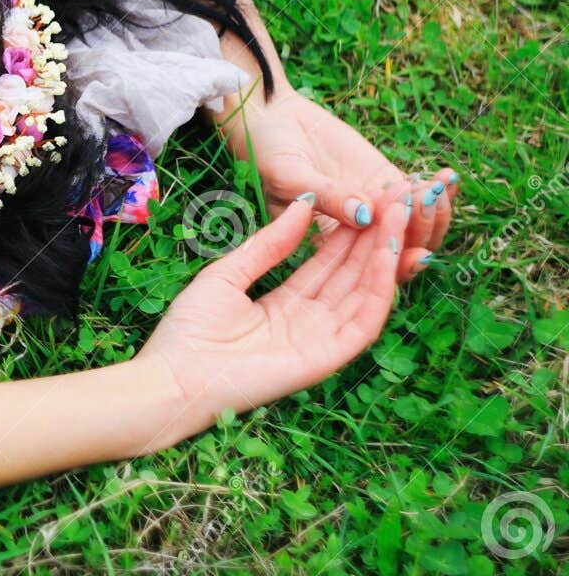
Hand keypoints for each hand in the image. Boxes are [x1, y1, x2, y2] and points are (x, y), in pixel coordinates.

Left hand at [137, 186, 411, 436]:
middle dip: (374, 236)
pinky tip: (386, 252)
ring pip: (364, 292)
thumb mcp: (228, 273)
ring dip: (384, 253)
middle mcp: (308, 322)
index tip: (367, 198)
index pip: (326, 263)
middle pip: (350, 274)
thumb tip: (305, 203)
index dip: (348, 232)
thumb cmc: (190, 329)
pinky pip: (364, 319)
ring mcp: (320, 340)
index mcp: (283, 305)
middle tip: (399, 198)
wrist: (175, 377)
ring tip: (400, 215)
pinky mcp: (328, 357)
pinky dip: (379, 286)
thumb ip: (269, 243)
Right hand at [221, 86, 456, 280]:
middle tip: (422, 200)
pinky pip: (420, 196)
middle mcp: (353, 239)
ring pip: (417, 230)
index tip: (415, 253)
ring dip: (433, 212)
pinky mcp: (384, 184)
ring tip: (434, 186)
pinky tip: (447, 176)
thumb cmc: (265, 152)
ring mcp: (374, 211)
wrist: (270, 117)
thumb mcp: (289, 176)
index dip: (394, 268)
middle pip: (399, 253)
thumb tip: (364, 215)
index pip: (365, 273)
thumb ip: (326, 196)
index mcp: (323, 251)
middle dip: (418, 232)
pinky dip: (438, 189)